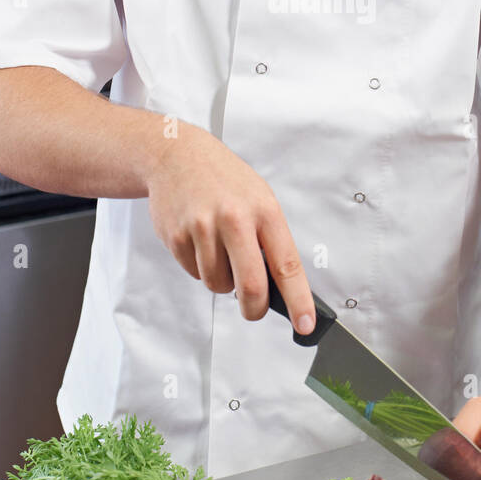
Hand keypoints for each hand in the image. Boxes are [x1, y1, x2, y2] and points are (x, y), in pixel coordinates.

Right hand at [145, 120, 315, 335]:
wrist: (175, 154)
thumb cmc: (222, 179)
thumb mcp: (258, 197)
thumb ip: (268, 238)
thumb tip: (278, 285)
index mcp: (263, 210)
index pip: (286, 265)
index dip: (298, 300)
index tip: (305, 324)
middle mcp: (233, 219)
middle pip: (250, 286)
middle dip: (255, 308)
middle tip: (254, 309)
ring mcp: (202, 228)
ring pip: (217, 284)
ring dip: (221, 280)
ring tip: (219, 249)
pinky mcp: (176, 237)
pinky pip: (193, 273)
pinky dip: (199, 267)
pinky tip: (199, 240)